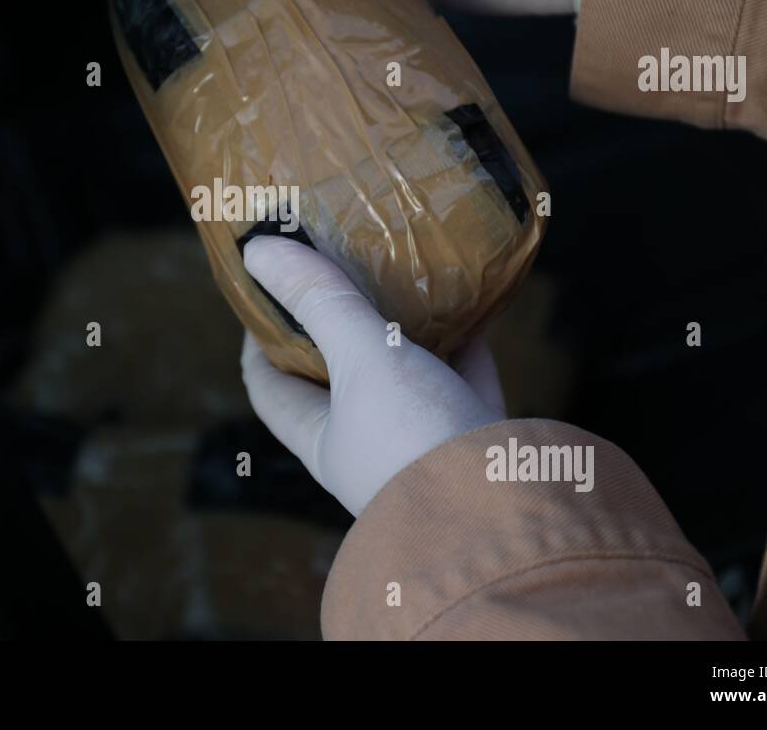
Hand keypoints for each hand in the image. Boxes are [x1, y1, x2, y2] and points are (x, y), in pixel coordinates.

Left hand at [240, 236, 505, 515]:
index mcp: (322, 439)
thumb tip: (257, 252)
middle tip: (338, 267)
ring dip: (402, 331)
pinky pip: (465, 382)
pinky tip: (469, 305)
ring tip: (398, 274)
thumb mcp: (362, 361)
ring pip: (406, 377)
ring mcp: (425, 444)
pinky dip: (465, 345)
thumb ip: (320, 302)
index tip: (266, 287)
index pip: (269, 385)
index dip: (258, 337)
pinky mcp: (478, 439)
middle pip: (339, 377)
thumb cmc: (415, 440)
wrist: (508, 513)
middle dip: (335, 326)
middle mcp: (368, 446)